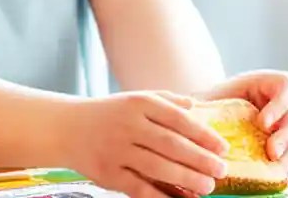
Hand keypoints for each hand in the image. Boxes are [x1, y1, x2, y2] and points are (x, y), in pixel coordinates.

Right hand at [55, 92, 228, 197]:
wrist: (65, 127)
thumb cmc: (107, 114)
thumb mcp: (133, 99)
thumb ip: (165, 100)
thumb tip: (197, 106)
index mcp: (138, 104)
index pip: (177, 118)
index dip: (203, 134)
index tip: (222, 147)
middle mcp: (127, 125)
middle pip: (171, 145)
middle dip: (200, 160)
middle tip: (221, 170)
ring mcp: (116, 150)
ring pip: (158, 168)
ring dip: (187, 179)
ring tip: (207, 187)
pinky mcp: (108, 174)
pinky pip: (140, 188)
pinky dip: (162, 197)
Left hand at [202, 70, 287, 165]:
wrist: (214, 120)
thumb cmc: (211, 103)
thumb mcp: (208, 98)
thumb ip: (202, 100)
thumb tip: (187, 106)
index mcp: (269, 83)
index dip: (281, 103)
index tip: (263, 122)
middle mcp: (286, 102)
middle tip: (271, 151)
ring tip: (274, 163)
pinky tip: (276, 172)